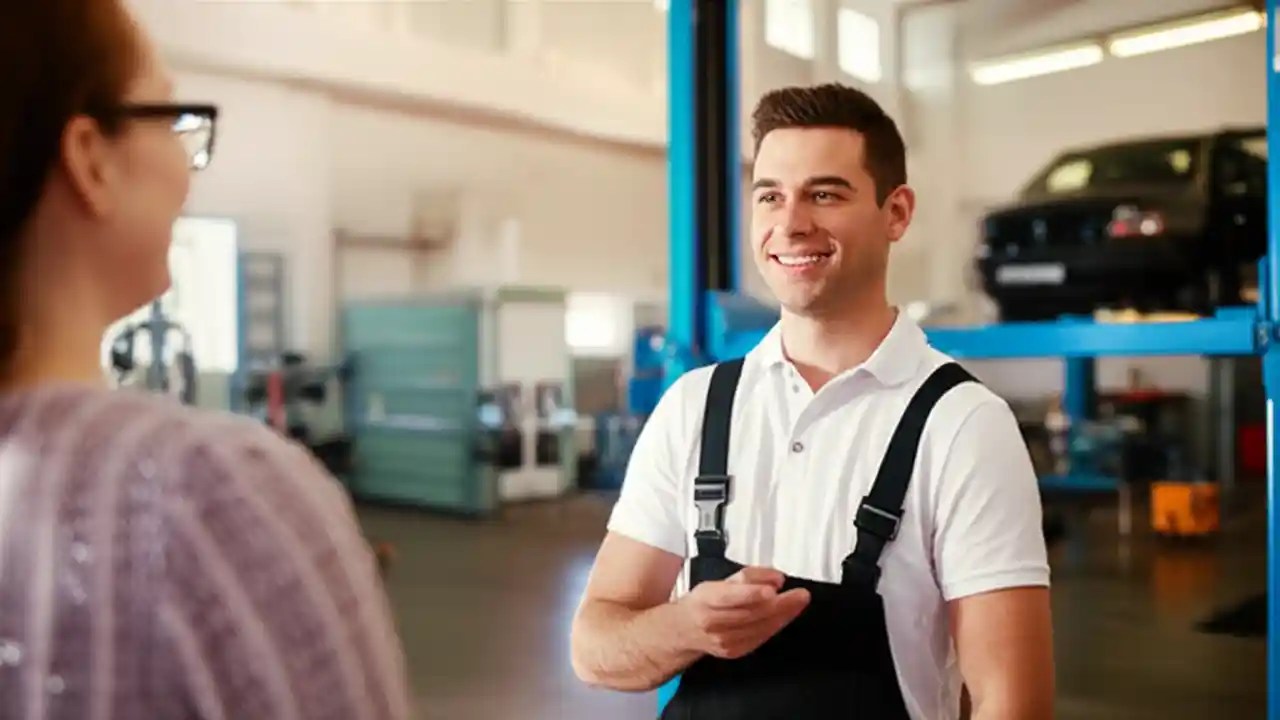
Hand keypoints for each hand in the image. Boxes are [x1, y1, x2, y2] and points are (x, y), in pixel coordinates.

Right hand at [678, 566, 810, 659]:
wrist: (684, 630)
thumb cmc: (703, 602)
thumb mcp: (718, 581)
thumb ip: (747, 577)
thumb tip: (774, 578)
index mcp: (707, 600)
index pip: (730, 596)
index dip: (752, 593)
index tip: (772, 589)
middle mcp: (714, 623)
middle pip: (751, 613)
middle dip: (779, 604)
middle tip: (800, 594)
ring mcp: (725, 640)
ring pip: (759, 627)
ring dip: (783, 614)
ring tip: (799, 601)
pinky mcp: (735, 651)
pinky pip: (760, 637)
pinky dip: (776, 625)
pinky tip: (786, 615)